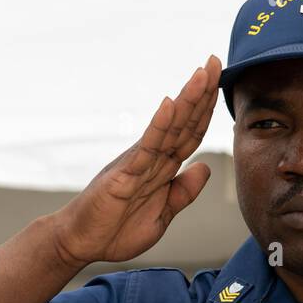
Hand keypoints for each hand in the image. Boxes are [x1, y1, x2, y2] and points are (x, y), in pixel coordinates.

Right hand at [51, 56, 220, 266]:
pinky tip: (170, 103)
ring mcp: (138, 163)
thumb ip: (183, 193)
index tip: (220, 83)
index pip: (191, 134)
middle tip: (216, 60)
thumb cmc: (115, 230)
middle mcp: (152, 159)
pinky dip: (159, 125)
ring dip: (187, 100)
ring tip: (202, 73)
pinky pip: (146, 147)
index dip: (207, 110)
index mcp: (163, 169)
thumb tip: (206, 167)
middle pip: (183, 122)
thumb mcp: (161, 217)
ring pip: (169, 127)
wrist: (82, 242)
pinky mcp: (125, 173)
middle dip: (202, 93)